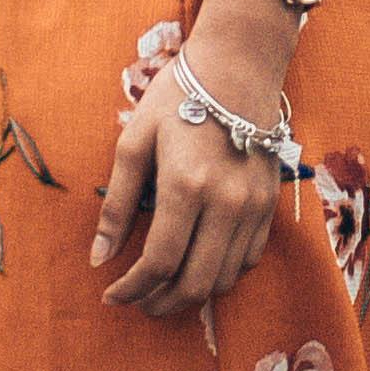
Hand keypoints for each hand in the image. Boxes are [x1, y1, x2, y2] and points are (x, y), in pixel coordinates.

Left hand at [91, 26, 288, 317]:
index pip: (159, 263)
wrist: (238, 67)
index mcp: (186, 186)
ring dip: (190, 294)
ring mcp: (254, 207)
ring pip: (224, 279)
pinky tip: (197, 264)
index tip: (111, 294)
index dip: (131, 289)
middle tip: (137, 302)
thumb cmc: (177, 98)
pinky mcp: (270, 205)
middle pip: (194, 283)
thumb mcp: (134, 142)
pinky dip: (220, 274)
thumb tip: (99, 258)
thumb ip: (118, 205)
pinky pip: (248, 260)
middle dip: (160, 303)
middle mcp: (226, 203)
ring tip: (162, 288)